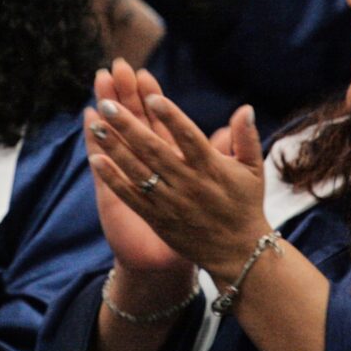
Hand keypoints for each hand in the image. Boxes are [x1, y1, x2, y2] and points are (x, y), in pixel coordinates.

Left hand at [90, 83, 269, 283]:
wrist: (237, 254)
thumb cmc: (245, 205)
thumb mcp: (253, 170)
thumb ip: (246, 137)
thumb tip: (245, 108)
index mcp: (211, 168)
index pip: (189, 137)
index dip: (171, 117)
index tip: (151, 96)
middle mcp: (188, 183)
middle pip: (154, 150)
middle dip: (129, 126)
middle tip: (107, 103)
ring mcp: (170, 202)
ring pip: (138, 171)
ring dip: (115, 148)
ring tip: (96, 125)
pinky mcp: (157, 218)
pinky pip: (131, 196)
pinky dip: (113, 179)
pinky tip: (96, 160)